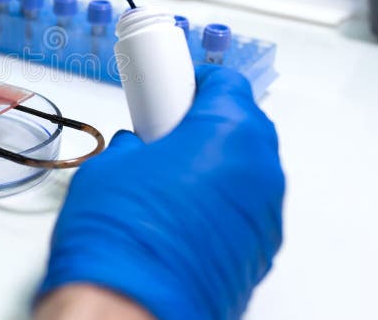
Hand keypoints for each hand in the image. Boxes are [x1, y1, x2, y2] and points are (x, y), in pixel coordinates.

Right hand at [37, 65, 284, 318]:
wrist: (129, 308)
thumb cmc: (121, 238)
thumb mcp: (112, 164)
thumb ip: (137, 143)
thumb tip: (138, 149)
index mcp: (230, 134)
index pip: (226, 82)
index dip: (192, 80)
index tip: (171, 85)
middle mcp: (260, 172)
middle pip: (240, 124)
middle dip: (203, 122)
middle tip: (162, 131)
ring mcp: (265, 216)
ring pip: (243, 169)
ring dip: (211, 164)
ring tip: (163, 181)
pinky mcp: (260, 252)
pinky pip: (242, 208)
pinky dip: (217, 203)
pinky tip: (175, 216)